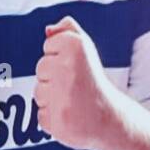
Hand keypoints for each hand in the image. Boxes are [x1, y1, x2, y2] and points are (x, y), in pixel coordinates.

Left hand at [34, 15, 114, 149]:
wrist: (110, 118)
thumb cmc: (95, 82)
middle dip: (54, 77)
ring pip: (38, 92)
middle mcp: (66, 67)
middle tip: (76, 85)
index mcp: (74, 45)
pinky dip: (53, 117)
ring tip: (73, 100)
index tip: (77, 66)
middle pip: (41, 68)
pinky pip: (41, 114)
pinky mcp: (56, 119)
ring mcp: (60, 94)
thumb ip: (68, 31)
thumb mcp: (87, 48)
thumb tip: (48, 30)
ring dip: (52, 98)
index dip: (60, 57)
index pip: (48, 45)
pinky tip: (70, 115)